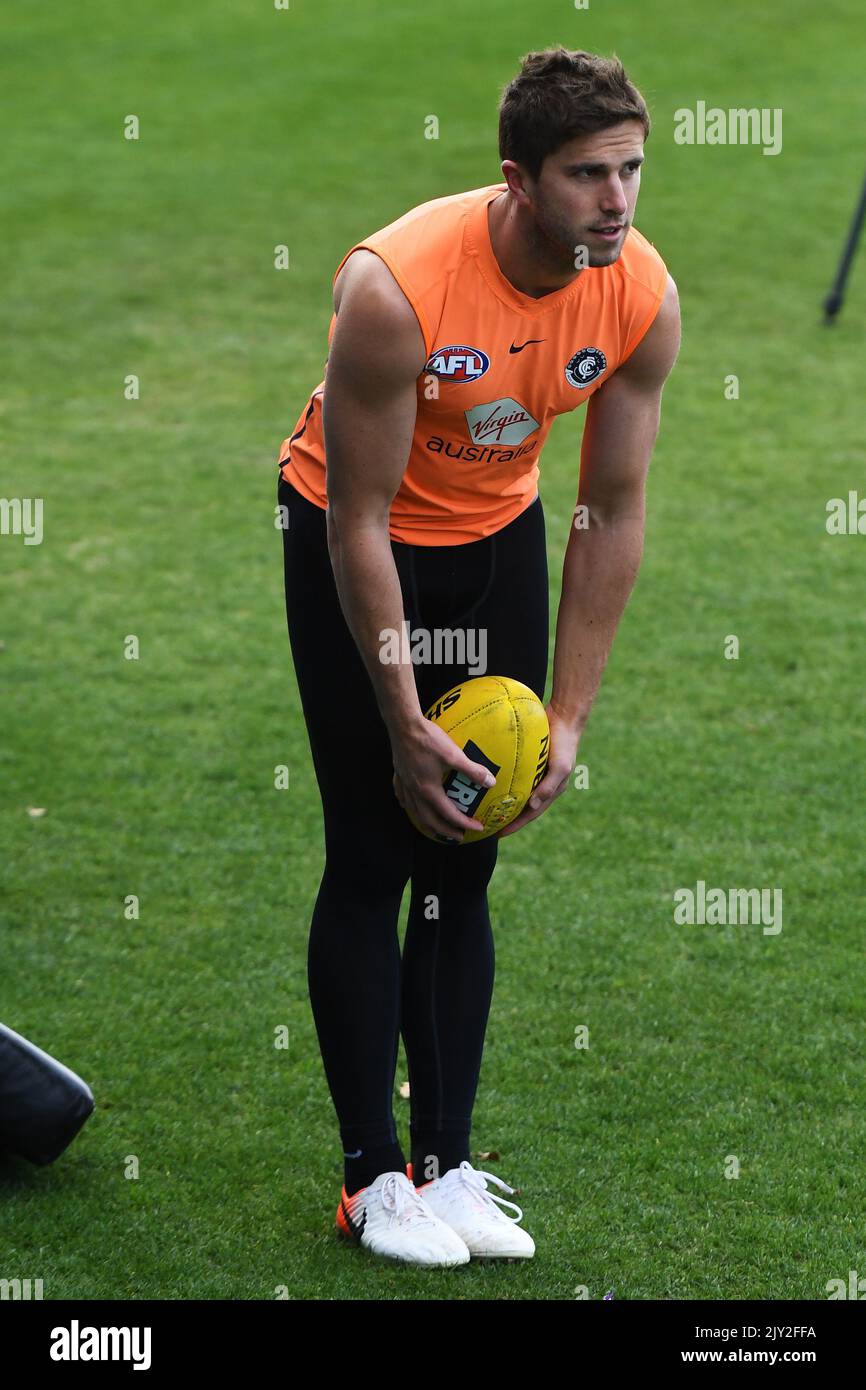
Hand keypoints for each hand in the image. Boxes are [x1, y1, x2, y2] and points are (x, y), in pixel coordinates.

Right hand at [391, 718, 496, 842]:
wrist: (404, 725)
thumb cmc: (429, 739)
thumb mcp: (454, 754)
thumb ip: (473, 770)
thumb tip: (491, 782)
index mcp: (429, 790)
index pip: (448, 814)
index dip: (464, 823)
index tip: (477, 828)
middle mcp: (415, 791)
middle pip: (429, 820)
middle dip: (445, 831)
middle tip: (458, 837)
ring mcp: (404, 784)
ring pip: (414, 812)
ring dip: (426, 823)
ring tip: (435, 828)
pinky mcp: (399, 774)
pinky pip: (402, 797)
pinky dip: (409, 807)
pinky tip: (410, 806)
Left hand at [497, 703, 579, 838]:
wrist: (565, 717)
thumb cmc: (565, 743)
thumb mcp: (560, 767)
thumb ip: (548, 787)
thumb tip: (532, 806)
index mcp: (551, 791)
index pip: (530, 814)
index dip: (515, 825)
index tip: (499, 834)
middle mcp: (542, 785)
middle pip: (521, 806)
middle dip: (506, 817)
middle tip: (487, 824)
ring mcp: (535, 773)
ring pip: (516, 791)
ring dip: (502, 799)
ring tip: (483, 806)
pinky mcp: (529, 761)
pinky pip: (513, 773)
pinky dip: (502, 779)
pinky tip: (486, 778)